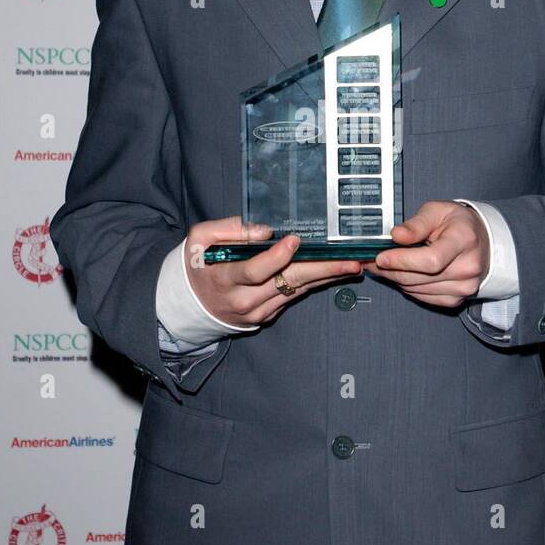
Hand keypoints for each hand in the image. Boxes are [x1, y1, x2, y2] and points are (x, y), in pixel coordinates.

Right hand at [184, 216, 361, 327]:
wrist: (190, 303)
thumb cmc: (197, 264)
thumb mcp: (200, 239)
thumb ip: (230, 230)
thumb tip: (265, 230)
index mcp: (225, 278)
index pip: (255, 270)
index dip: (277, 257)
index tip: (296, 240)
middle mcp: (243, 299)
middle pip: (287, 283)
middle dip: (322, 270)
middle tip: (350, 261)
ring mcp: (257, 311)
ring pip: (297, 291)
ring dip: (327, 278)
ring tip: (354, 265)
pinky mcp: (266, 315)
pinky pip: (294, 296)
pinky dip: (315, 284)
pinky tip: (335, 273)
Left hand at [369, 200, 488, 308]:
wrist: (481, 242)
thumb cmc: (458, 224)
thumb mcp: (437, 211)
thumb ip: (416, 224)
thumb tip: (396, 236)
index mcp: (464, 240)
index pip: (431, 260)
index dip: (402, 261)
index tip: (381, 256)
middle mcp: (467, 268)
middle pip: (419, 277)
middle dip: (389, 269)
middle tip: (371, 260)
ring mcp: (463, 287)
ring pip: (416, 289)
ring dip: (394, 278)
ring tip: (384, 265)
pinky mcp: (455, 299)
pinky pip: (421, 297)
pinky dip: (407, 286)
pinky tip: (401, 274)